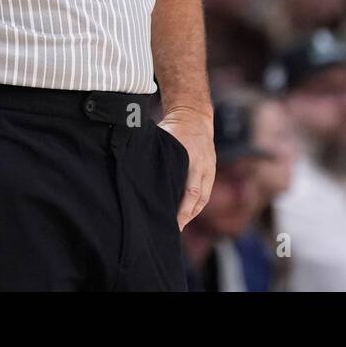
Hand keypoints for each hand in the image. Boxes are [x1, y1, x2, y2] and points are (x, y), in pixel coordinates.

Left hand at [159, 110, 215, 230]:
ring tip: (179, 227)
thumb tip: (134, 173)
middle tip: (173, 230)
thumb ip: (153, 157)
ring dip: (192, 213)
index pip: (189, 190)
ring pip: (203, 198)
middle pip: (196, 197)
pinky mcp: (211, 171)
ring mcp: (209, 169)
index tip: (170, 219)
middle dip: (186, 215)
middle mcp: (203, 166)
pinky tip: (188, 215)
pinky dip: (197, 206)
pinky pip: (206, 193)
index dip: (181, 208)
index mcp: (191, 158)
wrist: (194, 116)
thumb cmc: (174, 129)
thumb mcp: (163, 139)